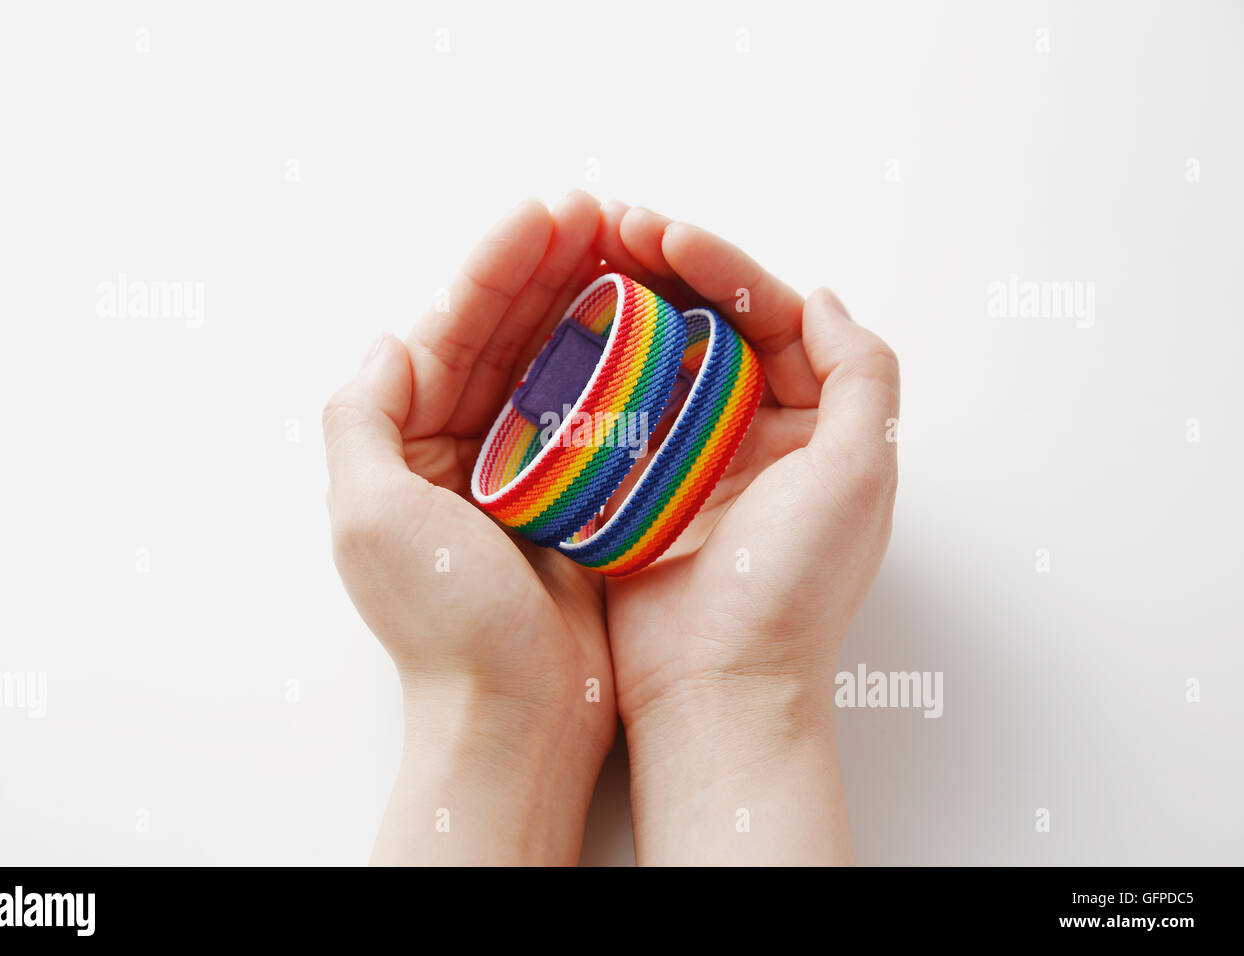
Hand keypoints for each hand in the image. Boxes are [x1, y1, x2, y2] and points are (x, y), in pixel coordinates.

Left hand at [322, 195, 617, 864]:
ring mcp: (522, 473)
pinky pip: (596, 414)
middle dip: (546, 271)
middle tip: (597, 213)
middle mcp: (460, 452)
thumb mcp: (370, 515)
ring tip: (625, 246)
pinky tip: (645, 323)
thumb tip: (393, 338)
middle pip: (503, 339)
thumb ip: (362, 416)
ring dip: (584, 305)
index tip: (546, 217)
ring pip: (552, 367)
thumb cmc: (444, 624)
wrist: (517, 715)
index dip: (495, 270)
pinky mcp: (575, 497)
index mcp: (405, 448)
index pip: (449, 334)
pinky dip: (616, 366)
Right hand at [596, 202, 900, 864]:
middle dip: (665, 273)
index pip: (771, 320)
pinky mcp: (640, 491)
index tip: (666, 234)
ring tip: (579, 261)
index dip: (723, 269)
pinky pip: (618, 412)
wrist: (716, 689)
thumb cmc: (793, 589)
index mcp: (814, 427)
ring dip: (626, 310)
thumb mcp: (859, 472)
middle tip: (610, 227)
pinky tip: (561, 335)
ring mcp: (694, 464)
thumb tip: (820, 296)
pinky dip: (594, 370)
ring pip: (659, 362)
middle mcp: (757, 438)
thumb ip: (860, 373)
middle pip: (710, 330)